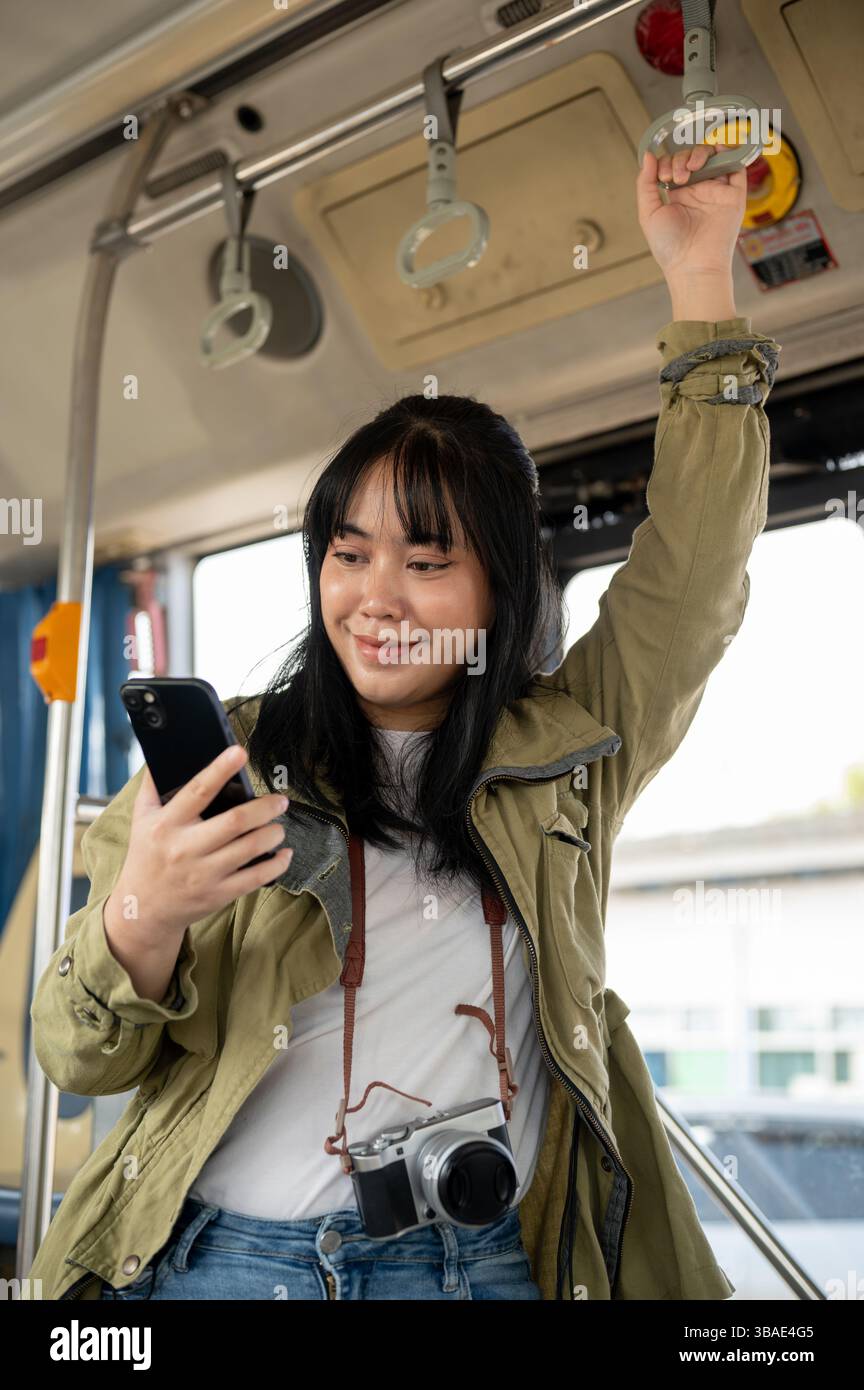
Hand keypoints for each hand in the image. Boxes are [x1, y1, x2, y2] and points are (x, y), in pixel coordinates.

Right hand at [111, 746, 292, 941]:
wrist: (143, 908)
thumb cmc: (147, 856)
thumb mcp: (141, 819)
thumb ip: (153, 786)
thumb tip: (163, 754)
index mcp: (167, 824)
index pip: (197, 791)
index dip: (220, 770)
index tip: (239, 752)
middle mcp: (185, 848)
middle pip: (235, 821)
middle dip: (265, 807)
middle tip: (280, 800)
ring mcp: (204, 874)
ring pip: (251, 847)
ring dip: (273, 833)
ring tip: (278, 826)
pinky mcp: (219, 894)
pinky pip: (256, 877)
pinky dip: (277, 863)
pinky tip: (284, 853)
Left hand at [637, 145, 746, 281]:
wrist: (692, 264)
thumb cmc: (669, 247)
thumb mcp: (648, 213)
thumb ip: (645, 183)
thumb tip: (649, 155)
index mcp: (679, 195)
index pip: (674, 163)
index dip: (667, 162)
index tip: (662, 176)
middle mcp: (699, 191)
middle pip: (692, 157)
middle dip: (680, 159)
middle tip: (676, 177)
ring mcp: (717, 191)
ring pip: (713, 156)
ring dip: (700, 153)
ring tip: (691, 168)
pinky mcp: (733, 195)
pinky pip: (736, 166)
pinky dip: (728, 152)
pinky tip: (715, 152)